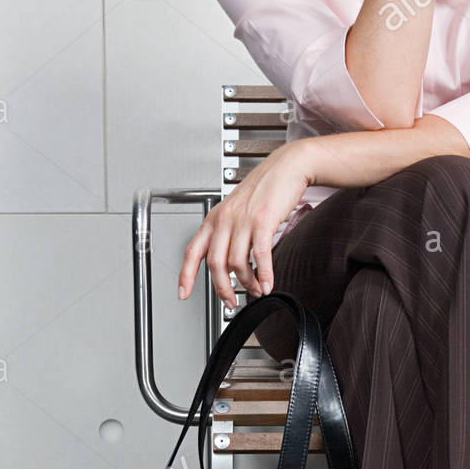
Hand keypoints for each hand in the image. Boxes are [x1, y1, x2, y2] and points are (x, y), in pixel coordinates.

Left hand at [178, 139, 313, 309]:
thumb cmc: (264, 189)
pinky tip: (267, 284)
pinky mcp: (262, 221)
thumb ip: (228, 235)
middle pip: (215, 264)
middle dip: (222, 289)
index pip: (192, 251)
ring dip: (247, 283)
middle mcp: (224, 219)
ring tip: (255, 290)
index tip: (183, 293)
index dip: (185, 276)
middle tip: (230, 301)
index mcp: (214, 218)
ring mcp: (243, 220)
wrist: (286, 167)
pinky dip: (264, 275)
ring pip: (237, 263)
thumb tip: (228, 265)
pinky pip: (260, 256)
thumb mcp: (237, 211)